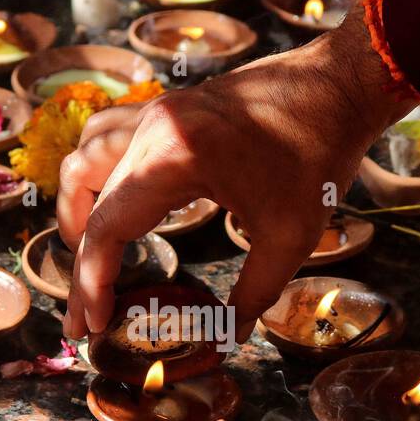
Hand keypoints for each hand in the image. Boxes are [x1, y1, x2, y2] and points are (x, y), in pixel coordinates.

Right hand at [56, 7, 414, 341]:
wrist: (340, 86)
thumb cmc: (320, 155)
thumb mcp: (291, 236)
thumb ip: (255, 291)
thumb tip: (231, 334)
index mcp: (174, 158)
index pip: (108, 227)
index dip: (93, 282)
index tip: (94, 324)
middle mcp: (152, 128)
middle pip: (89, 198)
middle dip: (82, 261)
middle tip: (85, 313)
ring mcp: (156, 112)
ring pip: (86, 158)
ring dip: (79, 208)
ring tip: (90, 255)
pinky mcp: (168, 108)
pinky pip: (108, 137)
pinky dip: (100, 175)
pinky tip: (117, 203)